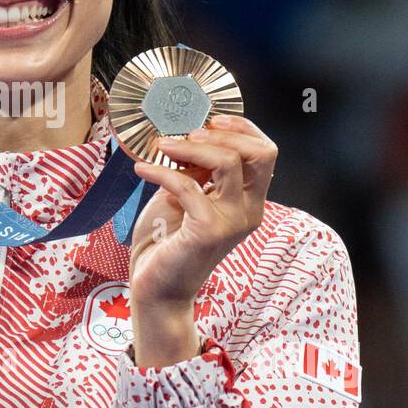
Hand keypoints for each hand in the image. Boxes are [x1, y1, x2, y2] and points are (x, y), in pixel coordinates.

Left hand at [127, 114, 277, 312]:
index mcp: (249, 201)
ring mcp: (232, 221)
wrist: (158, 288)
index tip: (211, 120)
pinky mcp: (208, 230)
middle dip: (226, 133)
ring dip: (191, 146)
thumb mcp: (186, 197)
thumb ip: (196, 170)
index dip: (242, 128)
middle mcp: (249, 210)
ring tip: (162, 145)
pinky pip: (188, 185)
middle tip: (190, 131)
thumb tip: (189, 137)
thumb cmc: (169, 242)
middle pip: (261, 153)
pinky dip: (161, 172)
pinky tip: (141, 170)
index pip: (266, 153)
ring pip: (228, 162)